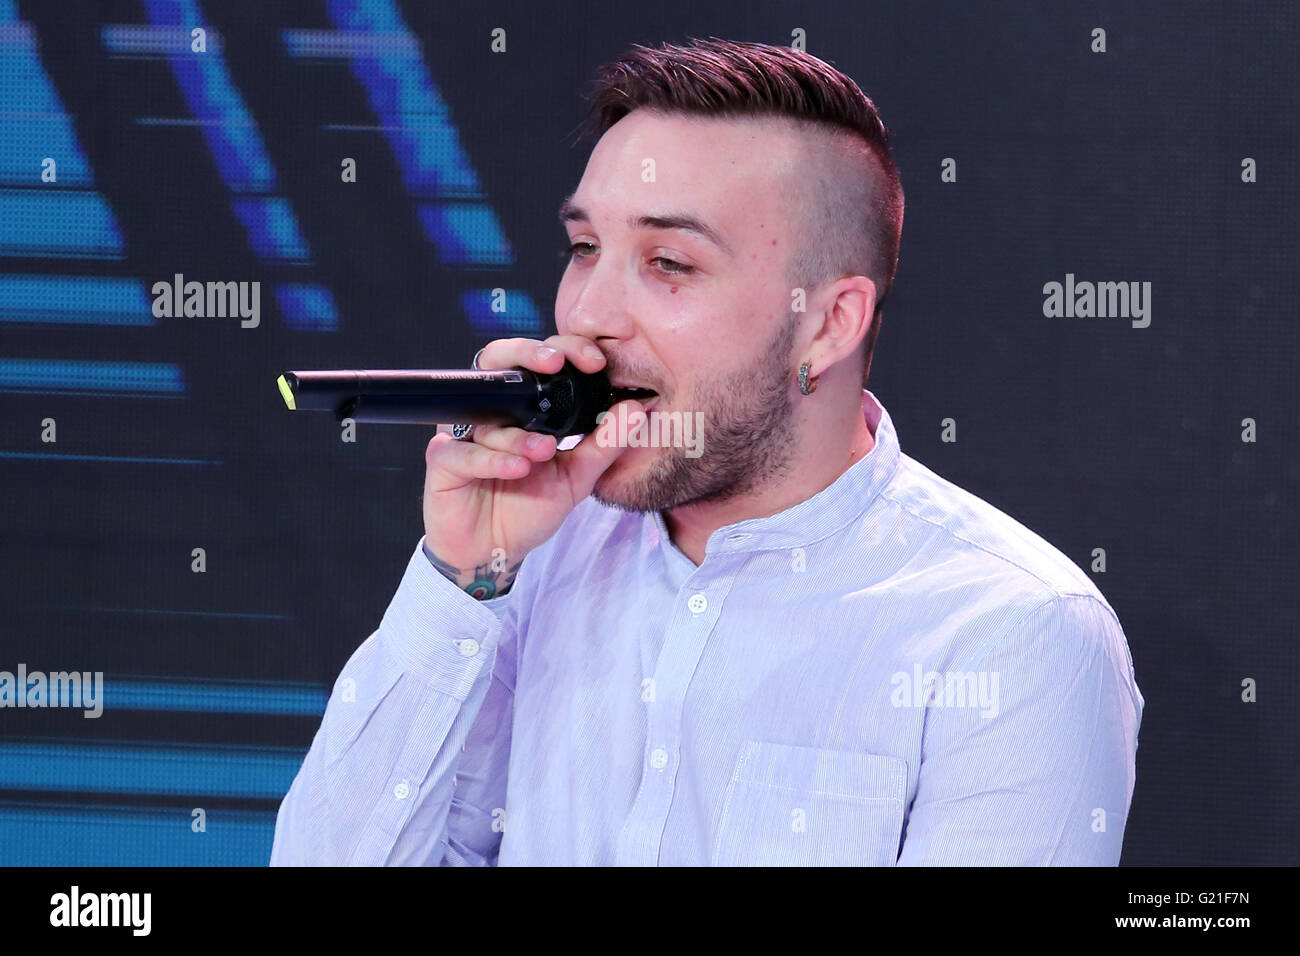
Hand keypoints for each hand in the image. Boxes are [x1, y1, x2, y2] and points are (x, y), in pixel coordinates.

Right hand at [420, 335, 641, 594]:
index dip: (564, 350)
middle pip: (498, 361)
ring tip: (545, 452)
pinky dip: (492, 459)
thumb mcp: (577, 477)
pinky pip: (463, 452)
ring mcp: (464, 433)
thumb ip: (605, 443)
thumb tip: (637, 407)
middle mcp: (492, 412)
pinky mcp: (443, 461)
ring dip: (519, 434)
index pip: (538, 361)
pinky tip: (516, 469)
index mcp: (523, 407)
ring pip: (487, 416)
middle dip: (527, 355)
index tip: (595, 361)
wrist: (494, 551)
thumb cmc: (529, 507)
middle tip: (554, 363)